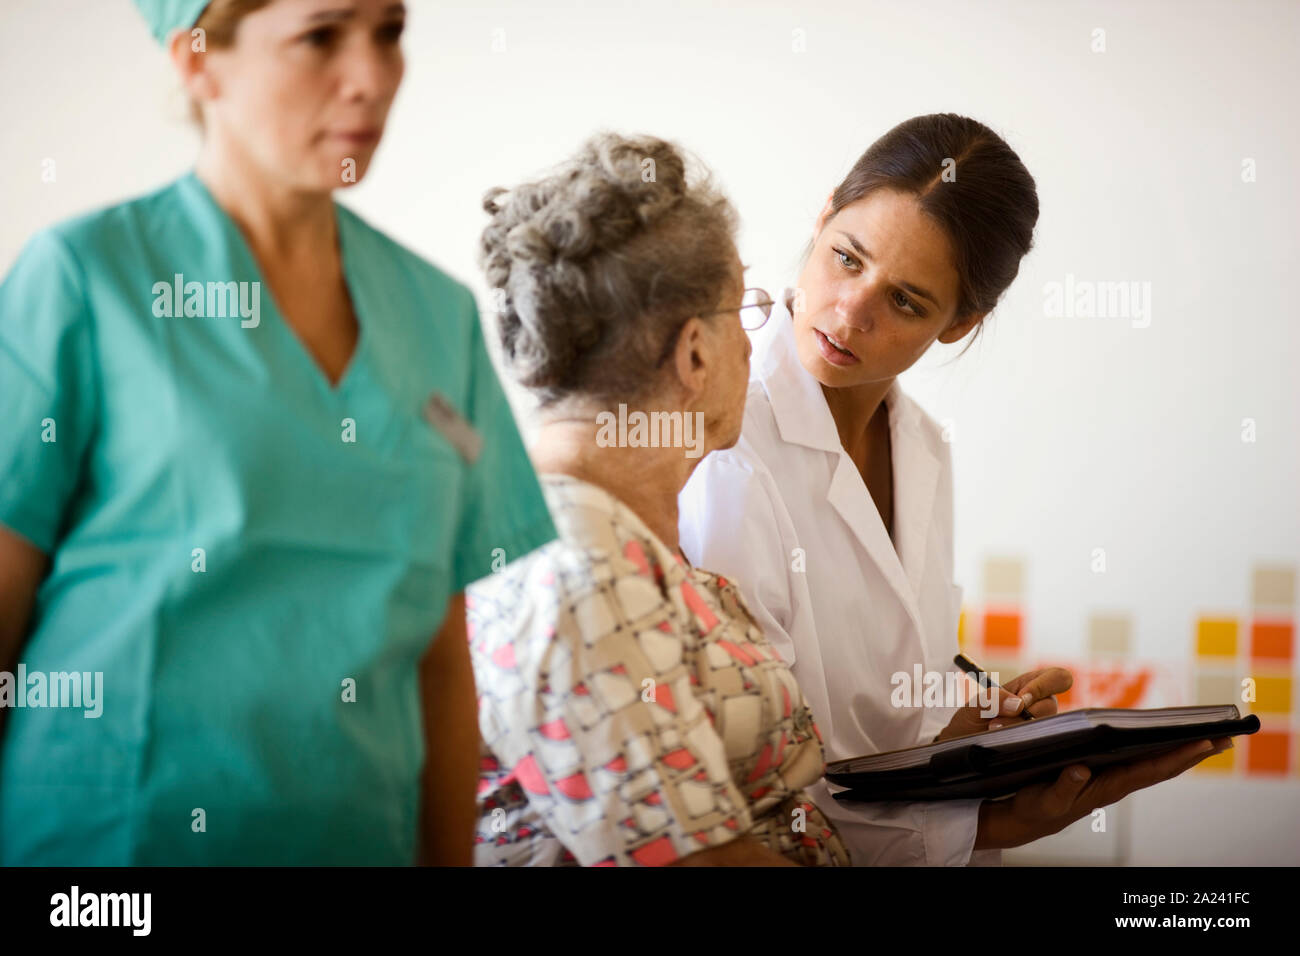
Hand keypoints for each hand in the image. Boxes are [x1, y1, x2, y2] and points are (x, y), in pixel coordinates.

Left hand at [935, 667, 1072, 742]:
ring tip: (993, 732)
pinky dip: (1021, 744)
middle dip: (1024, 714)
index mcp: (1029, 686)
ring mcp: (1040, 727)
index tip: (1022, 699)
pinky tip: (1003, 744)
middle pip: (1051, 705)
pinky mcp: (1038, 746)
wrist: (962, 747)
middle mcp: (1040, 706)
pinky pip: (1042, 745)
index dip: (1045, 686)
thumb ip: (992, 698)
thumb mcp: (974, 706)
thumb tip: (1018, 704)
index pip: (1058, 677)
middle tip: (996, 723)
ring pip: (1046, 726)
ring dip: (1017, 729)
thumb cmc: (970, 723)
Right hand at [974, 736, 1233, 849]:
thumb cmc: (1035, 808)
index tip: (1205, 743)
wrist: (1026, 819)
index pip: (1150, 769)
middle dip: (1193, 751)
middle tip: (1226, 736)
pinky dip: (1160, 750)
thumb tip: (1081, 769)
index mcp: (1106, 787)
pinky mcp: (1105, 774)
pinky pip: (1141, 761)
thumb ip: (1063, 789)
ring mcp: (1113, 779)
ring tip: (1209, 737)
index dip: (1178, 756)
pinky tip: (1169, 742)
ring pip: (1155, 763)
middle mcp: (1117, 783)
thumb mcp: (1044, 800)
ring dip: (1182, 751)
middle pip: (1163, 765)